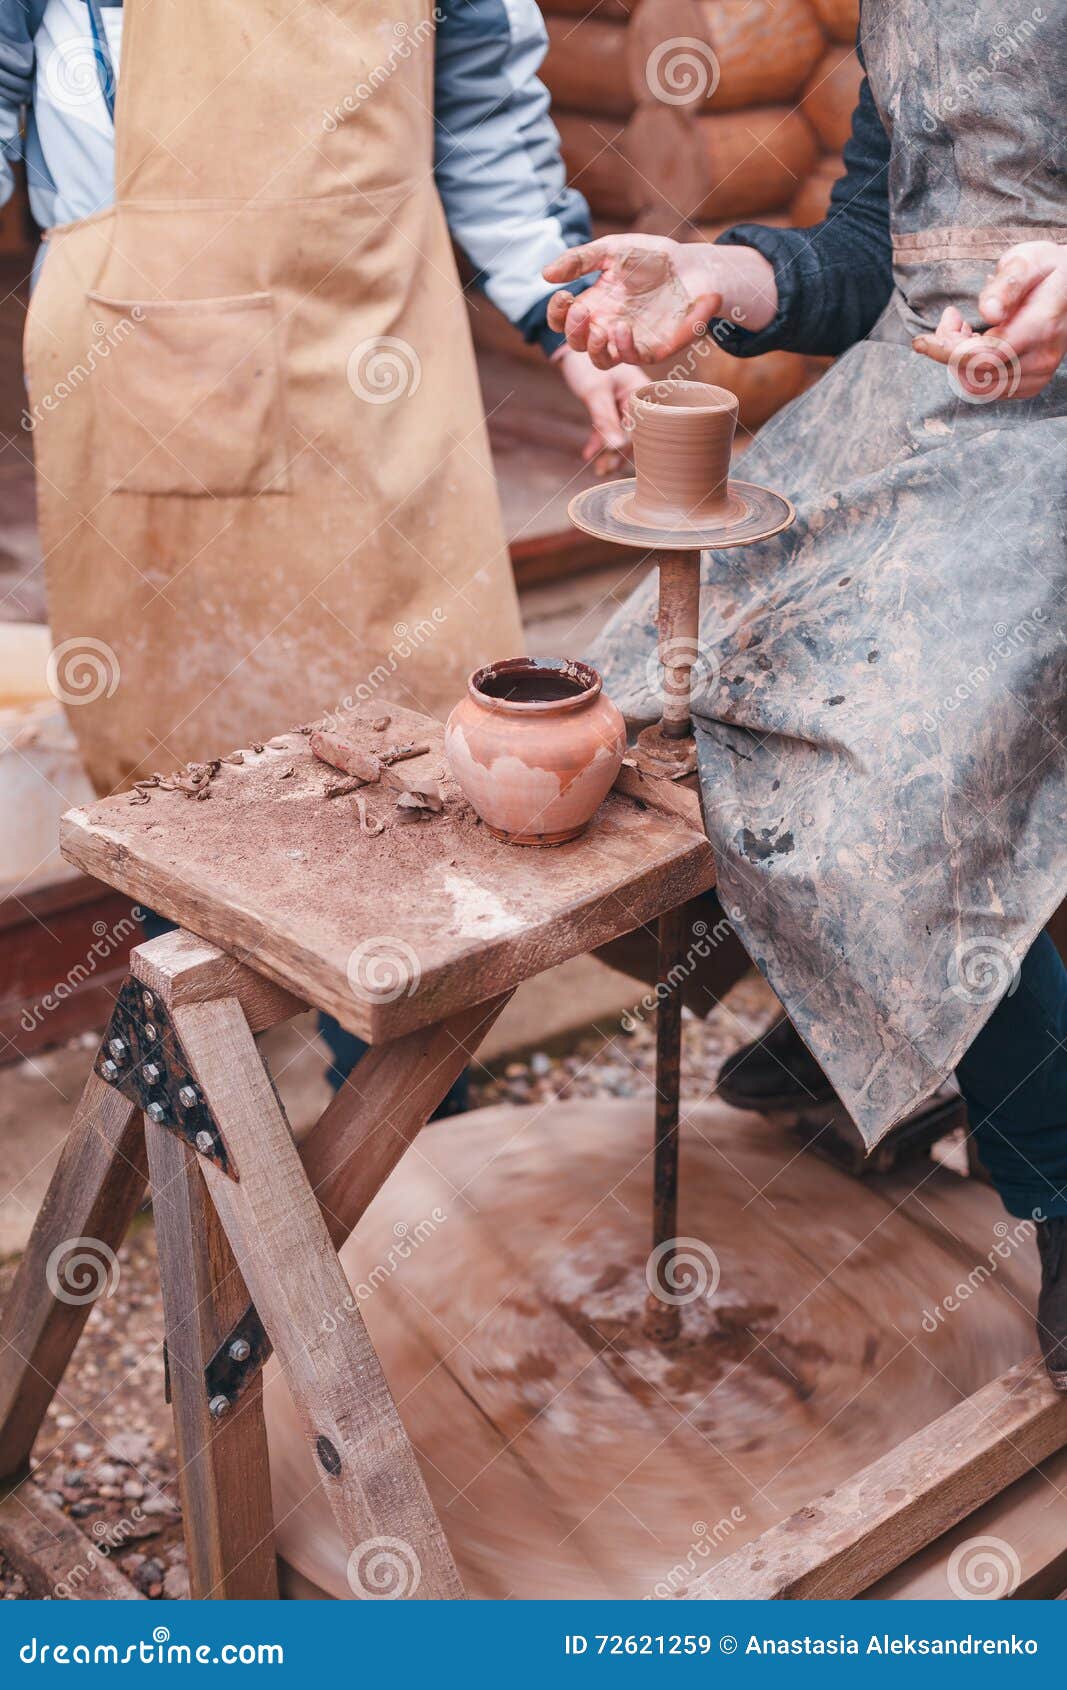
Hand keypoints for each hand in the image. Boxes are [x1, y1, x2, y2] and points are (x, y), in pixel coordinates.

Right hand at [543, 233, 776, 367]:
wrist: (694, 266)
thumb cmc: (652, 258)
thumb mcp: (612, 250)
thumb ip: (580, 260)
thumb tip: (544, 274)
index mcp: (594, 304)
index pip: (564, 321)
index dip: (556, 314)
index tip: (563, 296)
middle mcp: (608, 326)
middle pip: (578, 344)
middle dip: (574, 330)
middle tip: (581, 310)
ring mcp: (630, 340)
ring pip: (602, 361)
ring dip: (595, 348)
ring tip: (601, 328)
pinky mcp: (654, 348)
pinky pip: (633, 358)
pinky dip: (624, 346)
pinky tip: (623, 327)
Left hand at [554, 346, 648, 468]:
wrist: (570, 349)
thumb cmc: (586, 366)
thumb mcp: (595, 394)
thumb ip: (605, 422)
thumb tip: (615, 449)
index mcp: (641, 392)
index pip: (640, 428)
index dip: (627, 449)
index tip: (612, 466)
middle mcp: (638, 398)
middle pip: (633, 434)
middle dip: (618, 454)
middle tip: (603, 472)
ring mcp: (625, 402)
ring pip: (621, 433)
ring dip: (609, 451)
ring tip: (598, 470)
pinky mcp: (612, 404)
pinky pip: (610, 426)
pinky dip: (600, 439)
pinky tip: (588, 454)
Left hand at [912, 241, 1066, 399]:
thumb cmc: (1047, 269)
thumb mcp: (1027, 261)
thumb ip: (1007, 284)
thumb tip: (988, 312)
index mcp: (1040, 327)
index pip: (983, 357)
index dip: (946, 352)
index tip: (921, 340)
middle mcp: (1041, 358)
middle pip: (975, 375)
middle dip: (949, 351)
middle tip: (952, 318)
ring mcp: (1038, 376)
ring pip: (977, 387)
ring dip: (958, 361)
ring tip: (963, 328)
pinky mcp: (1030, 385)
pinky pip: (987, 389)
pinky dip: (969, 370)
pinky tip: (976, 343)